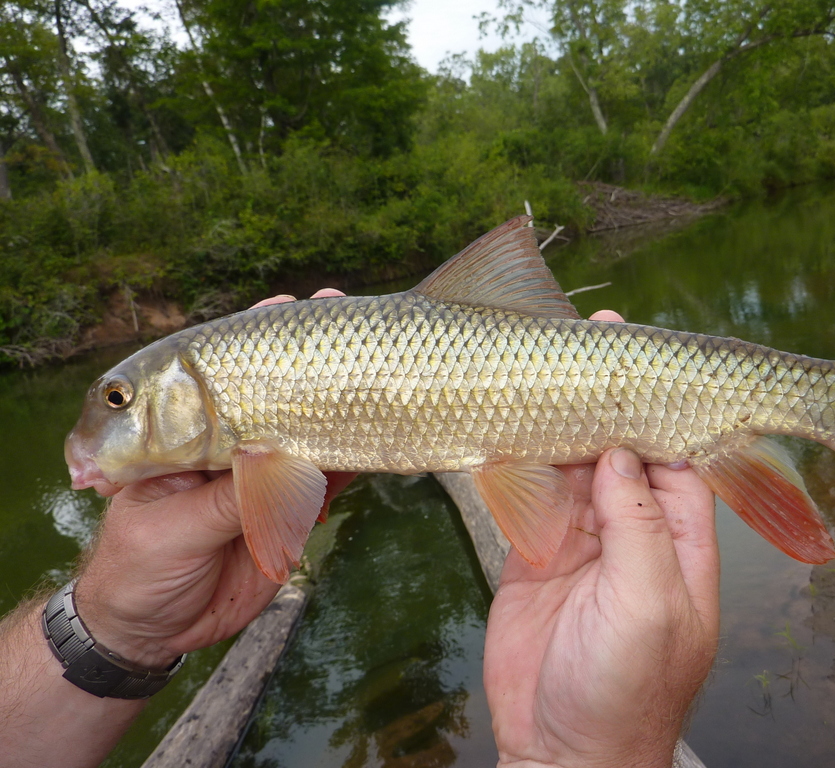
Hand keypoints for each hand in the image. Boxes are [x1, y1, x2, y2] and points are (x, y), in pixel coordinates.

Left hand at [75, 289, 353, 667]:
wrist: (151, 634)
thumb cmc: (137, 571)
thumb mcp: (172, 527)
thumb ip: (228, 496)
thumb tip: (278, 460)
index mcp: (179, 438)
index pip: (213, 379)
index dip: (247, 343)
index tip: (282, 309)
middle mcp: (223, 448)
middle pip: (265, 394)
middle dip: (300, 358)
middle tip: (334, 311)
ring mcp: (257, 478)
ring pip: (300, 431)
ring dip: (330, 401)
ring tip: (364, 359)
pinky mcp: (285, 511)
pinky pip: (322, 478)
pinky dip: (348, 458)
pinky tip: (371, 430)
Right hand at [483, 317, 720, 767]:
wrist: (562, 751)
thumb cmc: (626, 691)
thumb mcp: (649, 605)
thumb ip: (639, 524)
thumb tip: (623, 451)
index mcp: (680, 543)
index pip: (677, 458)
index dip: (661, 409)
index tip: (638, 361)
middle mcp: (634, 535)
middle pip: (624, 452)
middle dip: (607, 403)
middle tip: (586, 345)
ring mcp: (583, 542)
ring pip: (577, 465)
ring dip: (564, 423)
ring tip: (547, 370)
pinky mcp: (535, 551)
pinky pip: (532, 491)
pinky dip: (524, 456)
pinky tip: (515, 420)